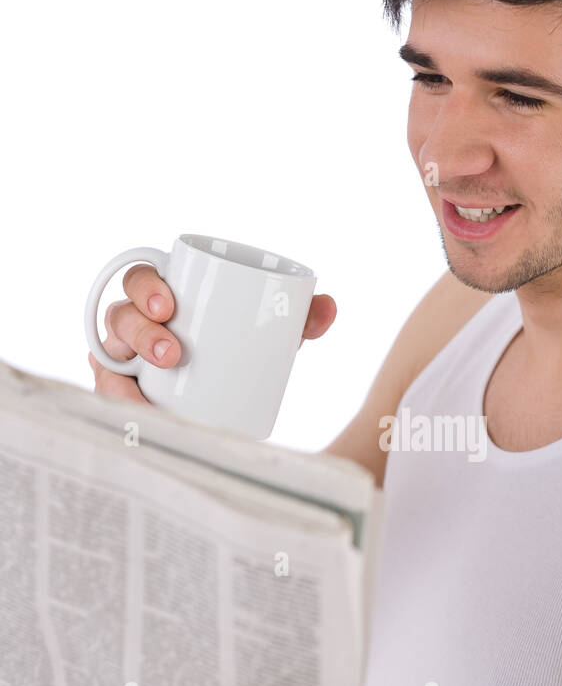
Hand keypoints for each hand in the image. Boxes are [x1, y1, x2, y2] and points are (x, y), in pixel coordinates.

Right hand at [88, 263, 336, 402]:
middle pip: (120, 314)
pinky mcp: (118, 390)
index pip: (141, 278)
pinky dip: (116, 399)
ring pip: (111, 351)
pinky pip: (107, 390)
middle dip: (140, 330)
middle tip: (172, 353)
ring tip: (164, 380)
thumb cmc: (239, 353)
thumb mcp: (267, 336)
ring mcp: (123, 357)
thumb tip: (329, 306)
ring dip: (133, 366)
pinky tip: (129, 407)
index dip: (147, 287)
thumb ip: (298, 320)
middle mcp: (135, 322)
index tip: (169, 307)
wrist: (226, 405)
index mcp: (164, 296)